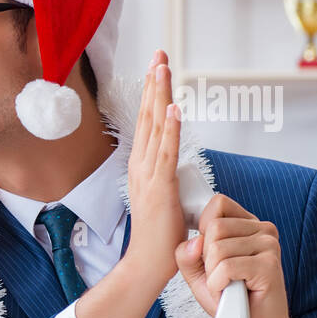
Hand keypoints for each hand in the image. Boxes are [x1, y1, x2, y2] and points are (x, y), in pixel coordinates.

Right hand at [123, 50, 186, 291]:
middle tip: (159, 53)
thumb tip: (177, 168)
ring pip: (154, 127)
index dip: (153, 93)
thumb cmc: (160, 237)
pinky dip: (169, 129)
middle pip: (148, 116)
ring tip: (162, 68)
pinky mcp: (159, 188)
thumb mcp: (163, 199)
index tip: (158, 68)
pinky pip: (165, 153)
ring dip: (159, 96)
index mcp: (141, 167)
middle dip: (154, 83)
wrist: (148, 263)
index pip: (148, 123)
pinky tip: (172, 108)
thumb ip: (167, 180)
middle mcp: (140, 166)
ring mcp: (147, 176)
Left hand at [173, 192, 293, 317]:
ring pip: (217, 248)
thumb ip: (187, 254)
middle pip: (213, 227)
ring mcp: (269, 246)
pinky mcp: (269, 265)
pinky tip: (230, 293)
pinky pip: (226, 267)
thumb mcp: (198, 274)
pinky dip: (218, 285)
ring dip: (212, 276)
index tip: (209, 256)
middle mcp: (263, 230)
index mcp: (247, 225)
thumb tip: (193, 241)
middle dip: (206, 258)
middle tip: (220, 278)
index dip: (203, 230)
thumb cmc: (228, 300)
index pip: (217, 204)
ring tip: (228, 287)